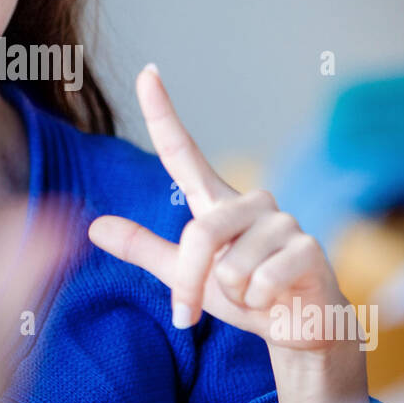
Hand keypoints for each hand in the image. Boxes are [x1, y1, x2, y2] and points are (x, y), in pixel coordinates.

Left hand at [87, 66, 369, 402]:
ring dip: (232, 295)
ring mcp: (284, 222)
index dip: (163, 113)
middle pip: (200, 233)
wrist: (300, 330)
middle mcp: (252, 201)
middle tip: (188, 314)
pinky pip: (260, 281)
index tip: (147, 72)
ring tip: (253, 296)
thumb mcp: (187, 276)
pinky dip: (258, 302)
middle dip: (188, 283)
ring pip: (230, 265)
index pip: (183, 152)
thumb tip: (95, 226)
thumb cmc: (245, 297)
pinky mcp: (308, 248)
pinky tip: (276, 300)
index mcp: (217, 203)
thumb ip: (146, 250)